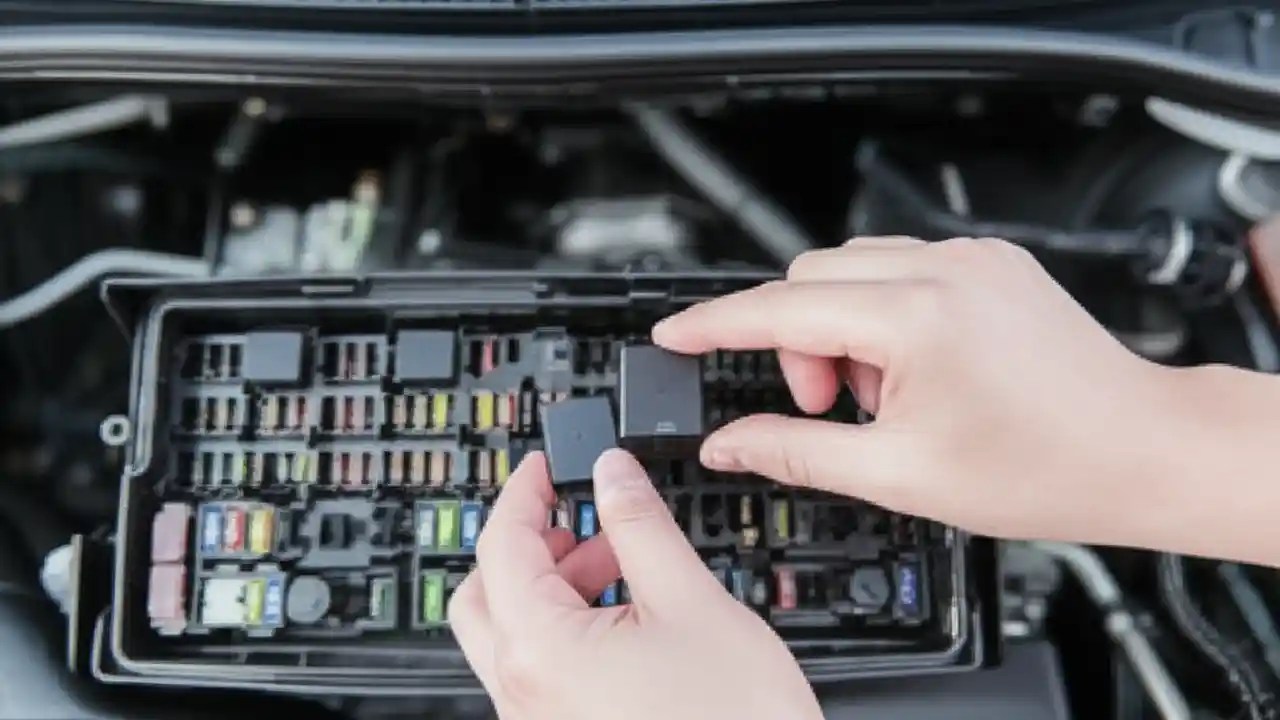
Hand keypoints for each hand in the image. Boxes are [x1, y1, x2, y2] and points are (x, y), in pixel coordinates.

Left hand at [448, 449, 822, 719]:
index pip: (499, 547)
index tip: (542, 466)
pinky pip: (540, 671)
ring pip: (513, 636)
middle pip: (484, 595)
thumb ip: (642, 526)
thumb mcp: (692, 602)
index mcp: (541, 653)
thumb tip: (613, 474)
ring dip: (552, 587)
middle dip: (527, 545)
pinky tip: (624, 616)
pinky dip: (565, 630)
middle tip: (573, 515)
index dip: (521, 493)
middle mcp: (524, 695)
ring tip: (620, 563)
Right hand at [653, 236, 1197, 551]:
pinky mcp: (992, 264)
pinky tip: (912, 369)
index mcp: (916, 318)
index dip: (714, 323)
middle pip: (811, 278)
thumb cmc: (1046, 466)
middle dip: (796, 342)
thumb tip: (728, 444)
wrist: (1141, 451)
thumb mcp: (898, 475)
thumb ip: (794, 451)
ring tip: (881, 396)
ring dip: (840, 328)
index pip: (779, 306)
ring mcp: (973, 259)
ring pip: (854, 268)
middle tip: (826, 407)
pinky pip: (903, 269)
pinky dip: (883, 316)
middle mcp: (945, 269)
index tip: (674, 334)